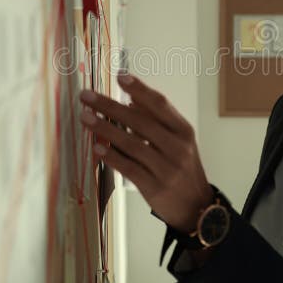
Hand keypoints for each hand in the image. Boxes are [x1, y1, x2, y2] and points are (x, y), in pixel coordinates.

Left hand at [79, 73, 212, 232]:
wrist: (196, 207)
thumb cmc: (182, 168)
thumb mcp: (178, 141)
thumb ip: (157, 121)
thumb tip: (130, 100)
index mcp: (183, 130)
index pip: (160, 104)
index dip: (140, 89)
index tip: (120, 76)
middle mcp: (177, 147)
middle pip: (140, 122)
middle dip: (111, 106)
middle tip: (87, 96)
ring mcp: (167, 168)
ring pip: (132, 144)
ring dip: (105, 129)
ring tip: (85, 117)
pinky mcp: (155, 187)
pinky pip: (129, 168)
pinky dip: (112, 157)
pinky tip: (96, 147)